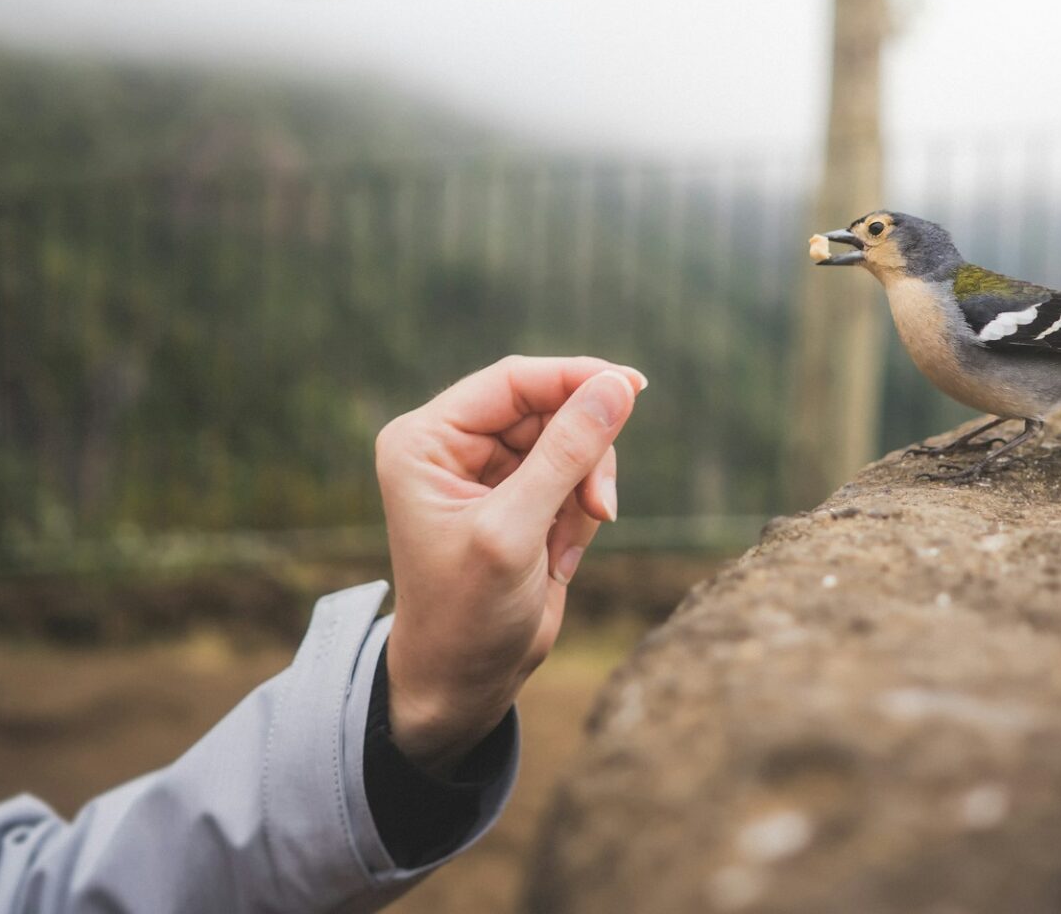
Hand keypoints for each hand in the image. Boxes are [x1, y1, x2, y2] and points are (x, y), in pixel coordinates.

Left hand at [374, 355, 645, 775]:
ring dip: (586, 489)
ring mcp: (490, 471)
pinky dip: (582, 512)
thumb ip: (567, 454)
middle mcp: (455, 445)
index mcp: (427, 439)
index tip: (633, 387)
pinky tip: (559, 556)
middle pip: (550, 407)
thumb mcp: (515, 530)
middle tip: (601, 505)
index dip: (575, 379)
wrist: (465, 682)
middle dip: (584, 455)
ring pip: (572, 440)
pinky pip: (576, 476)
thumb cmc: (467, 613)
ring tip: (568, 544)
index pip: (513, 381)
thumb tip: (617, 387)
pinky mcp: (522, 497)